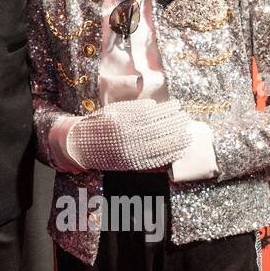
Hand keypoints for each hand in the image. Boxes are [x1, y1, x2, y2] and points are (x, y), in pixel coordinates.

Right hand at [65, 98, 191, 171]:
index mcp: (122, 121)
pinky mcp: (131, 164)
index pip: (151, 115)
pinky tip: (179, 151)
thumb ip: (133, 107)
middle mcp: (127, 138)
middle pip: (158, 130)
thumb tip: (154, 105)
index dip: (167, 110)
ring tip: (188, 134)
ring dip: (176, 141)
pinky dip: (168, 156)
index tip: (178, 105)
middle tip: (186, 119)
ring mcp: (130, 152)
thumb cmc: (98, 124)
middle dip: (175, 124)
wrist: (81, 145)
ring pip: (159, 147)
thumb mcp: (112, 110)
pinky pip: (154, 161)